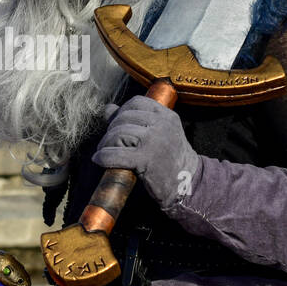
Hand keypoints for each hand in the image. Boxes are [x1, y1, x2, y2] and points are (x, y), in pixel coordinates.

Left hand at [91, 96, 198, 211]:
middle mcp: (162, 124)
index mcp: (167, 115)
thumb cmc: (169, 158)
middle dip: (111, 129)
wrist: (187, 183)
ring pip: (118, 133)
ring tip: (104, 152)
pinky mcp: (146, 159)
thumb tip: (108, 109)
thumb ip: (135, 119)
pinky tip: (99, 160)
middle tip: (107, 142)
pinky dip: (104, 157)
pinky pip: (116, 154)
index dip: (121, 111)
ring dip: (105, 143)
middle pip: (124, 117)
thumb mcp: (158, 133)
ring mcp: (154, 141)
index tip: (116, 124)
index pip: (136, 102)